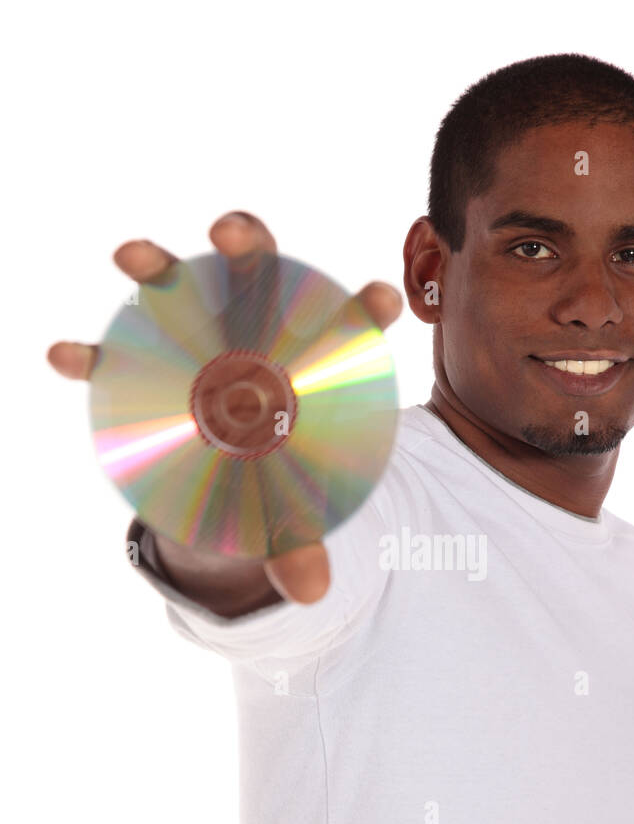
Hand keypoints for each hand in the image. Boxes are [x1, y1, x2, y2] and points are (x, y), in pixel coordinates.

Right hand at [47, 211, 401, 605]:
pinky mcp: (143, 366)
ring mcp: (194, 340)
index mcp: (308, 361)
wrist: (225, 480)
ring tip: (131, 256)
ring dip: (154, 265)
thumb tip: (311, 592)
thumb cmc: (273, 479)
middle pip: (256, 273)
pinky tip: (63, 356)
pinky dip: (88, 353)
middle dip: (246, 241)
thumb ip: (299, 540)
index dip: (363, 310)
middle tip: (231, 231)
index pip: (344, 326)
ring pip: (176, 289)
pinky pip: (112, 355)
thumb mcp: (288, 513)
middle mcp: (253, 330)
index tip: (379, 299)